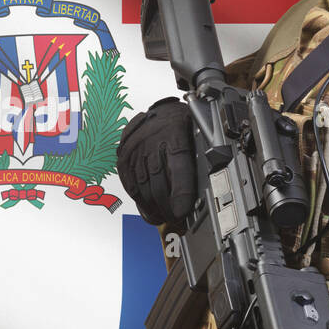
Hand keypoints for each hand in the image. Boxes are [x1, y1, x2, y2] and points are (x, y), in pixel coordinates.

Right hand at [116, 97, 196, 231]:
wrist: (159, 110)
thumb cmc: (182, 123)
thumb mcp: (196, 134)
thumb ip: (197, 160)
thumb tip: (204, 190)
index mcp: (175, 132)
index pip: (178, 167)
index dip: (180, 194)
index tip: (182, 211)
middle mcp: (152, 140)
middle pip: (158, 181)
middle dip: (167, 206)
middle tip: (176, 218)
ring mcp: (135, 148)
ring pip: (142, 186)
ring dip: (153, 207)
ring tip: (163, 218)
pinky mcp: (124, 156)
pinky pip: (130, 183)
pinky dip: (139, 200)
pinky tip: (148, 209)